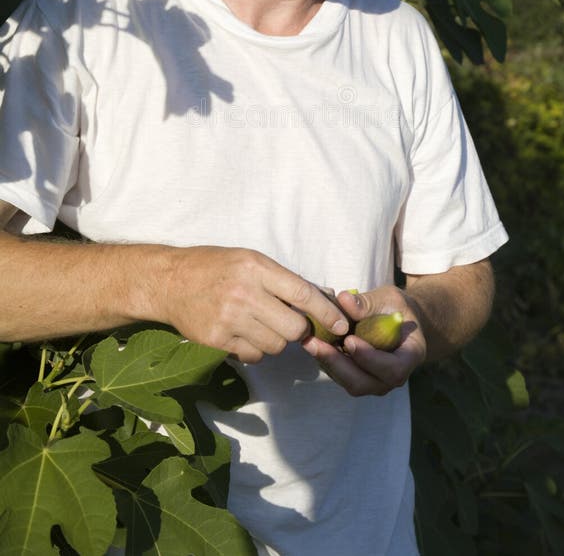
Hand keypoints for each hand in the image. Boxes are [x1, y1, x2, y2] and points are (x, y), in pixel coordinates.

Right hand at [153, 245, 349, 363]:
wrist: (169, 281)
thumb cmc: (214, 266)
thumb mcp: (250, 260)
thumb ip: (284, 279)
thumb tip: (323, 297)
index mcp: (256, 268)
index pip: (302, 294)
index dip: (326, 312)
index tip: (341, 325)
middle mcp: (245, 293)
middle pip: (294, 328)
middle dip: (298, 330)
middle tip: (289, 323)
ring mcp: (230, 318)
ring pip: (276, 345)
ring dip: (275, 340)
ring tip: (259, 324)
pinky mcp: (217, 339)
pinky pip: (254, 356)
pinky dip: (254, 350)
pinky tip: (242, 333)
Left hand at [301, 285, 426, 396]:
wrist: (399, 319)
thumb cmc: (397, 308)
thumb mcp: (388, 298)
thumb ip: (368, 302)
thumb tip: (344, 299)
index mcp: (409, 357)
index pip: (392, 370)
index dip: (370, 359)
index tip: (350, 340)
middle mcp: (393, 376)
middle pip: (364, 383)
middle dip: (338, 364)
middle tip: (316, 344)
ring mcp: (375, 380)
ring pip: (349, 383)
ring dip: (327, 364)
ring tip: (309, 341)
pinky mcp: (358, 376)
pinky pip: (341, 376)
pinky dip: (326, 361)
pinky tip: (313, 343)